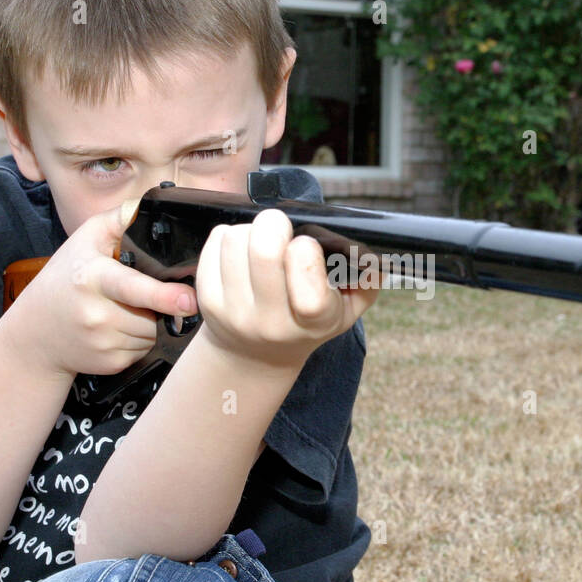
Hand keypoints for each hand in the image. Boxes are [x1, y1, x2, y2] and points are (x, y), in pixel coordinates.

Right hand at [1, 197, 197, 378]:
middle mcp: (95, 313)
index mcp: (91, 278)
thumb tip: (151, 205)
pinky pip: (144, 350)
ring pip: (153, 334)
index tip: (189, 300)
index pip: (133, 287)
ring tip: (125, 310)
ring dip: (150, 323)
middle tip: (139, 295)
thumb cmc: (65, 279)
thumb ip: (120, 219)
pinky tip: (118, 329)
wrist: (35, 331)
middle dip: (157, 305)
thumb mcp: (85, 239)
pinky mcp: (110, 363)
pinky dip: (139, 340)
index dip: (164, 295)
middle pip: (153, 313)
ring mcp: (102, 342)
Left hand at [193, 207, 378, 370]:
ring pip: (235, 240)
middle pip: (263, 250)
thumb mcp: (349, 309)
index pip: (305, 277)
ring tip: (261, 243)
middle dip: (275, 224)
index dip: (305, 249)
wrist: (255, 357)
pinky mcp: (208, 301)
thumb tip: (372, 249)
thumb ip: (368, 278)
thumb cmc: (308, 322)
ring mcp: (235, 312)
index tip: (307, 246)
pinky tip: (241, 251)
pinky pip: (214, 243)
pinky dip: (228, 236)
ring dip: (250, 230)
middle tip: (282, 228)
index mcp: (311, 321)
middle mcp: (271, 321)